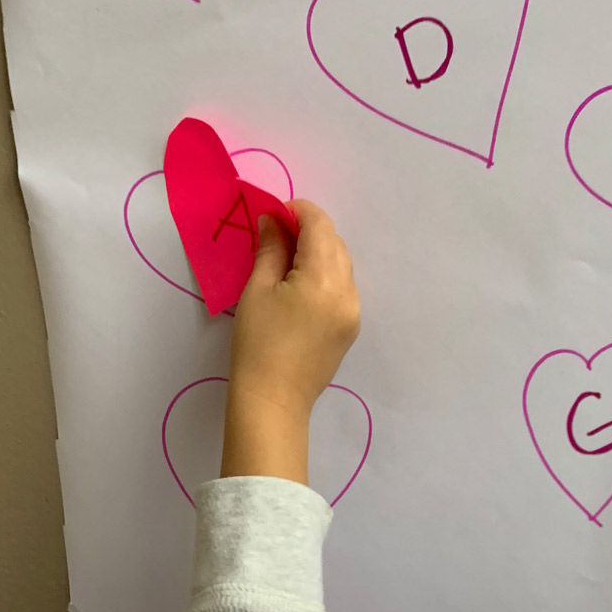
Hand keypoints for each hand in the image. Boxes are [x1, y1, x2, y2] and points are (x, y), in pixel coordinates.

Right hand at [221, 201, 360, 483]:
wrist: (274, 400)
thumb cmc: (257, 344)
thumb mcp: (258, 289)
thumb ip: (271, 249)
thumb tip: (275, 221)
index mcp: (324, 279)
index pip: (320, 226)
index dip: (299, 211)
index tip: (275, 212)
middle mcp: (348, 292)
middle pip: (335, 243)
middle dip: (310, 231)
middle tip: (277, 234)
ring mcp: (354, 312)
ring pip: (342, 265)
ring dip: (319, 252)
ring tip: (287, 260)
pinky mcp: (351, 328)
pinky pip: (343, 288)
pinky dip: (326, 276)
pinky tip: (301, 285)